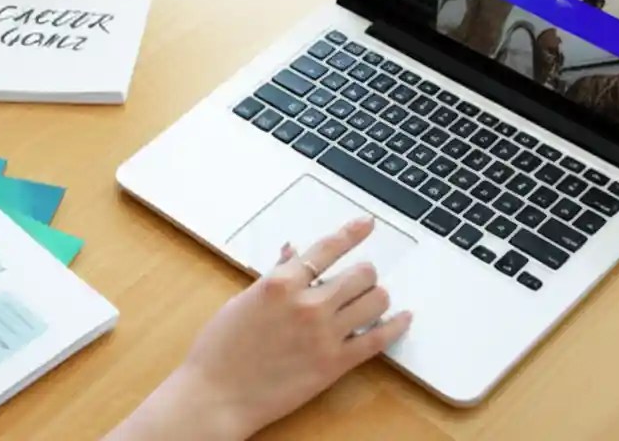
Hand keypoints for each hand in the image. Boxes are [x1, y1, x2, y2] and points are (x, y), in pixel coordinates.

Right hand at [175, 217, 411, 438]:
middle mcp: (307, 303)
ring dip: (377, 296)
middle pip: (360, 273)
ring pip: (376, 300)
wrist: (216, 395)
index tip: (367, 224)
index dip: (353, 232)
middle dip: (363, 272)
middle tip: (361, 277)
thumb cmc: (219, 350)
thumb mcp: (242, 301)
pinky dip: (396, 326)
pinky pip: (378, 339)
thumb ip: (273, 276)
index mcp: (281, 283)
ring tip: (372, 299)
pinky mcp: (334, 363)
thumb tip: (292, 254)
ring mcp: (324, 334)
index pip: (328, 248)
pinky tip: (403, 318)